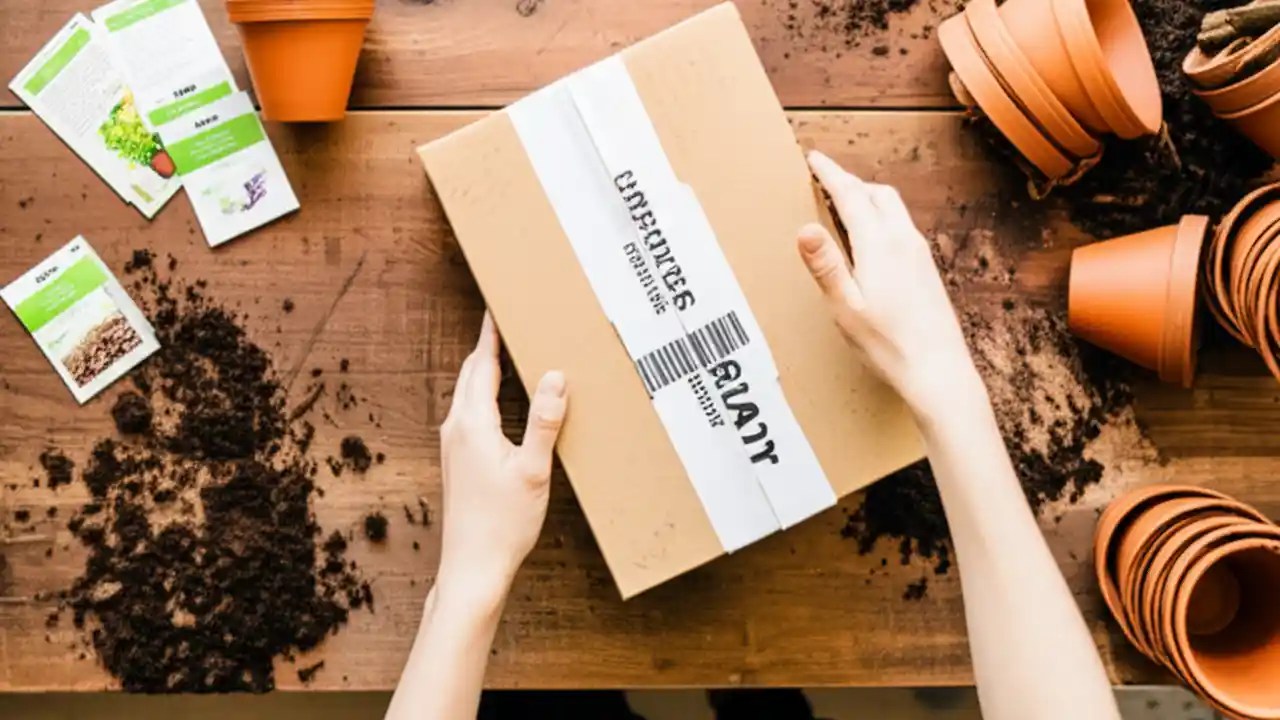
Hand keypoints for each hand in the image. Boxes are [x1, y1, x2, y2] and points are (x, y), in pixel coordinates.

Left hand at [436, 312, 567, 606]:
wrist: (473, 567)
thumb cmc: (503, 523)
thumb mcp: (534, 469)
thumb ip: (545, 421)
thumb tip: (554, 376)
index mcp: (473, 424)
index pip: (483, 365)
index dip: (492, 335)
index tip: (498, 307)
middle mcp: (456, 429)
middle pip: (472, 374)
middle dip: (489, 346)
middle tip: (507, 321)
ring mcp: (454, 446)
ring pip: (469, 394)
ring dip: (487, 371)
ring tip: (509, 353)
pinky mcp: (458, 462)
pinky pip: (471, 414)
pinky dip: (487, 396)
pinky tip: (504, 403)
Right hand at [798, 150, 981, 417]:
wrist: (939, 372)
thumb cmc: (889, 346)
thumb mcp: (846, 308)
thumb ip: (826, 266)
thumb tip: (804, 228)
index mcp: (881, 245)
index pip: (851, 195)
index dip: (830, 173)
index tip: (813, 158)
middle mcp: (905, 242)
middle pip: (877, 194)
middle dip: (850, 181)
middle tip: (824, 179)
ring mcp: (921, 255)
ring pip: (893, 209)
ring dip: (867, 198)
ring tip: (844, 203)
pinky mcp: (927, 270)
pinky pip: (902, 227)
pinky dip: (881, 217)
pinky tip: (871, 238)